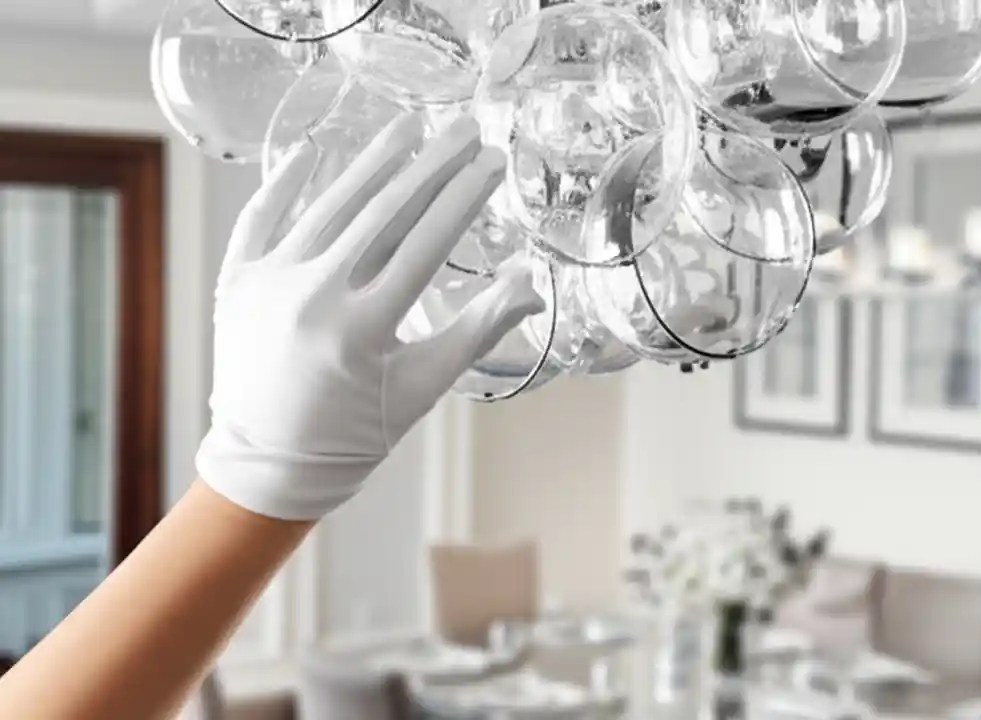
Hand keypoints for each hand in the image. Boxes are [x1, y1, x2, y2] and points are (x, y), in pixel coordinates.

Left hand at [197, 114, 542, 520]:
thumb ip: (476, 331)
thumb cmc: (356, 433)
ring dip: (372, 161)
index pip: (426, 243)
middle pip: (383, 212)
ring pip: (328, 205)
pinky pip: (261, 218)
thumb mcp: (422, 387)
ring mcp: (268, 284)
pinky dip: (286, 182)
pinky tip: (315, 148)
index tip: (493, 163)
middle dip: (430, 165)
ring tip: (409, 126)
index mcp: (363, 328)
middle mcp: (313, 297)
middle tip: (464, 128)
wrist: (267, 465)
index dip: (465, 198)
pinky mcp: (235, 281)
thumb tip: (531, 284)